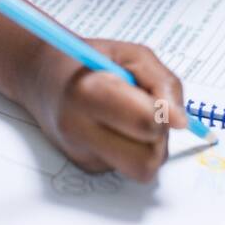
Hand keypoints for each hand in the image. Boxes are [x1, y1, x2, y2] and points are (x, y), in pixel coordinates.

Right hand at [25, 36, 189, 181]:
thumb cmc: (91, 61)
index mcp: (89, 92)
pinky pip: (130, 167)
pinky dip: (135, 149)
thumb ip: (163, 84)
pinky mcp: (88, 167)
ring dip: (150, 146)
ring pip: (142, 170)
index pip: (144, 122)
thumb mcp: (132, 55)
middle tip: (148, 111)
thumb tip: (180, 121)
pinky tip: (118, 127)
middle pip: (146, 160)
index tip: (166, 105)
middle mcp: (80, 130)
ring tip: (134, 118)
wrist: (43, 78)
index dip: (164, 115)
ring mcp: (82, 154)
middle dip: (159, 138)